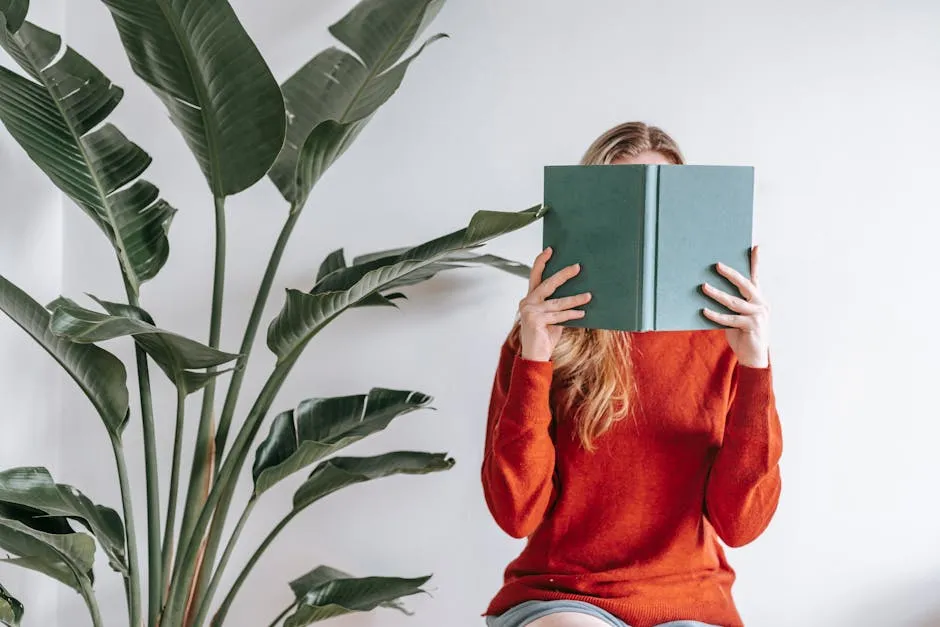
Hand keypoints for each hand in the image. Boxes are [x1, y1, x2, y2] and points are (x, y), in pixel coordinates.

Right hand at [517, 247, 591, 361]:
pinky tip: (582, 313)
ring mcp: (530, 311)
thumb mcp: (551, 318)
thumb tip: (578, 294)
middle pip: (547, 284)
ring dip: (575, 299)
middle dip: (563, 275)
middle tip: (577, 267)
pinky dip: (571, 315)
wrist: (535, 357)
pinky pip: (558, 316)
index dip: (541, 262)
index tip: (550, 250)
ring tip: (589, 296)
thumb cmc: (544, 337)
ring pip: (557, 302)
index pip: (534, 276)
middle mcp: (527, 302)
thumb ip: (557, 306)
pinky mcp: (535, 320)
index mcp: (529, 299)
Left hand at [701, 245, 770, 367]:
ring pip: (734, 302)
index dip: (756, 262)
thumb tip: (710, 289)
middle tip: (717, 265)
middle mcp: (761, 304)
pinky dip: (715, 315)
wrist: (754, 356)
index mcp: (759, 299)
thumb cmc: (744, 333)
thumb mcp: (740, 315)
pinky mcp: (751, 327)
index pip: (756, 277)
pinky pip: (730, 319)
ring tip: (704, 287)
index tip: (756, 247)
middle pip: (745, 285)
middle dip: (730, 274)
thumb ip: (734, 303)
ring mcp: (758, 315)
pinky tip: (704, 310)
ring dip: (717, 294)